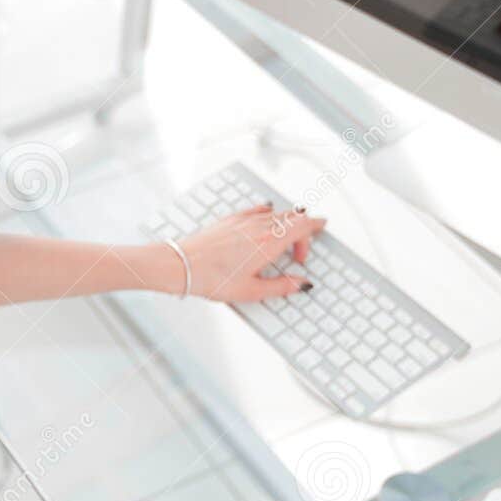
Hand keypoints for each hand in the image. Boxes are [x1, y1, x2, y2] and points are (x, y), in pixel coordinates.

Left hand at [175, 202, 324, 302]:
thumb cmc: (211, 278)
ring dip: (287, 220)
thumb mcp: (251, 291)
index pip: (303, 225)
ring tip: (288, 233)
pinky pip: (257, 209)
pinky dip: (268, 212)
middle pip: (292, 216)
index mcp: (269, 242)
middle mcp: (259, 226)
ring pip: (276, 212)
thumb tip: (301, 284)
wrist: (181, 265)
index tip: (320, 232)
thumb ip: (281, 287)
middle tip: (303, 243)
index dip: (315, 227)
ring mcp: (243, 220)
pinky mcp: (229, 219)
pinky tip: (266, 214)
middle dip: (303, 226)